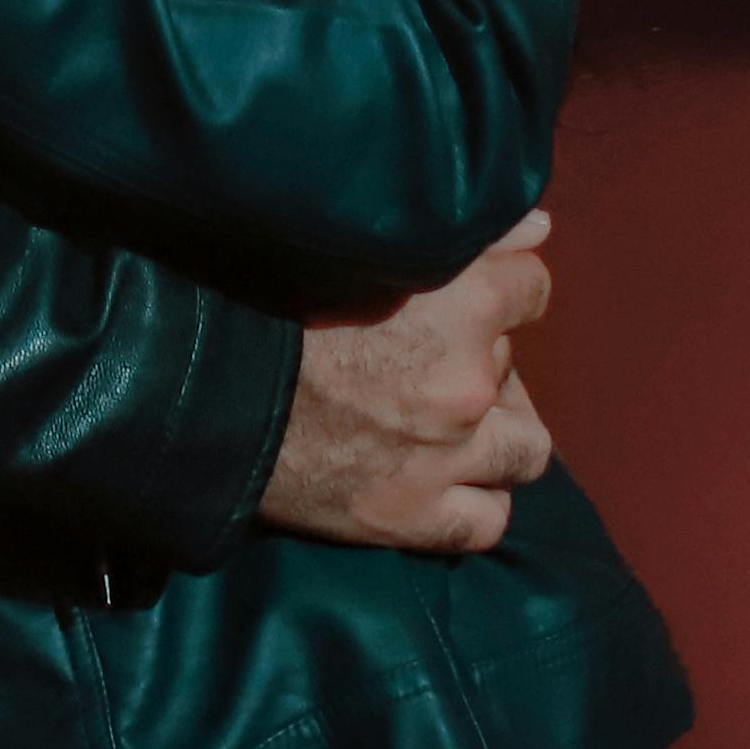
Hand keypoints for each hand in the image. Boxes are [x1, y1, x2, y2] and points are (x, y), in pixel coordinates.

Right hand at [256, 210, 557, 556]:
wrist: (207, 387)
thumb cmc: (271, 297)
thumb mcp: (370, 244)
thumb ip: (471, 231)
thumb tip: (542, 227)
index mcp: (461, 301)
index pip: (533, 287)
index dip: (503, 293)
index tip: (468, 300)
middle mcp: (467, 379)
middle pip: (516, 368)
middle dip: (482, 362)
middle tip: (427, 361)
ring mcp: (447, 455)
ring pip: (526, 450)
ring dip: (498, 433)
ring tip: (453, 424)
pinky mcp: (414, 515)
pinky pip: (489, 521)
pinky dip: (475, 500)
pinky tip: (444, 479)